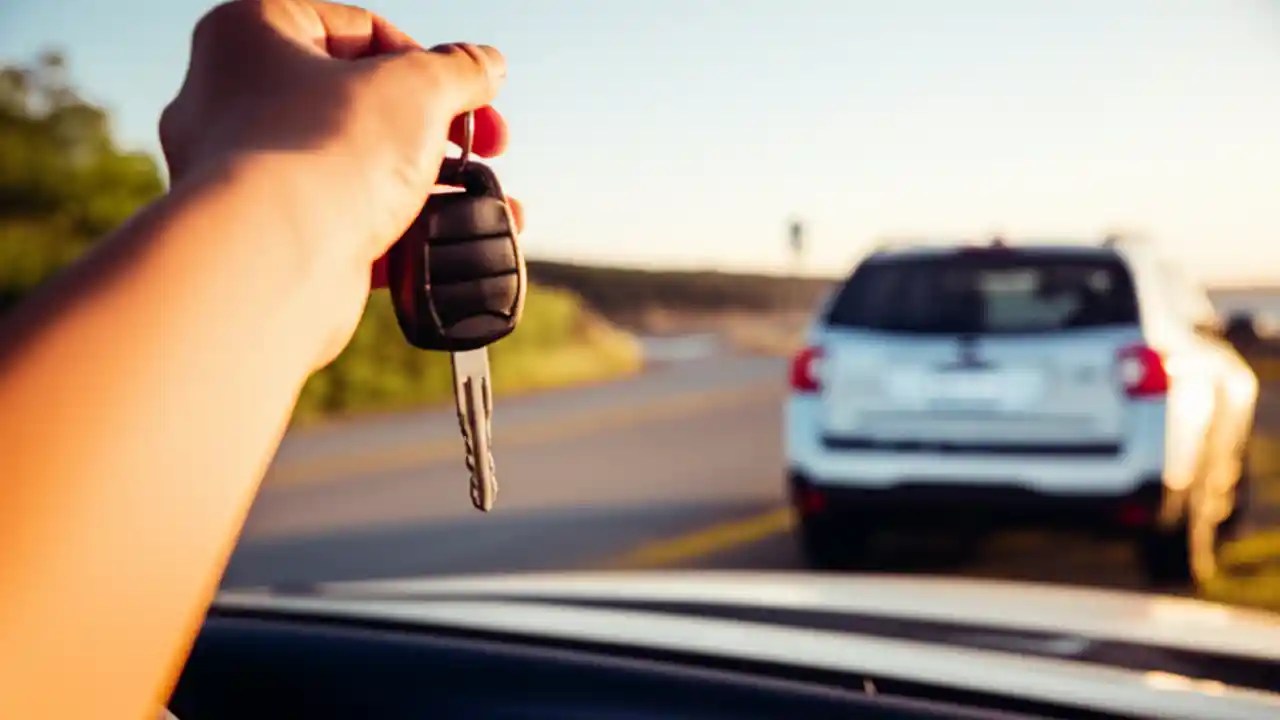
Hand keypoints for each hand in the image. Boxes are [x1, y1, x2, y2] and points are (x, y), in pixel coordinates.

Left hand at [160, 0, 519, 363]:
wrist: (275, 264)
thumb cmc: (323, 153)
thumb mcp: (418, 87)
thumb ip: (459, 69)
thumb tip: (485, 64)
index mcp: (251, 34)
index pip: (358, 31)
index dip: (427, 62)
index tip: (467, 96)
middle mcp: (233, 101)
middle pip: (361, 105)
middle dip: (435, 131)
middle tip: (482, 147)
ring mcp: (247, 177)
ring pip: (356, 172)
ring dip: (429, 187)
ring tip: (481, 204)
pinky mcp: (268, 241)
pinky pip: (347, 228)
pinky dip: (401, 236)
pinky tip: (449, 247)